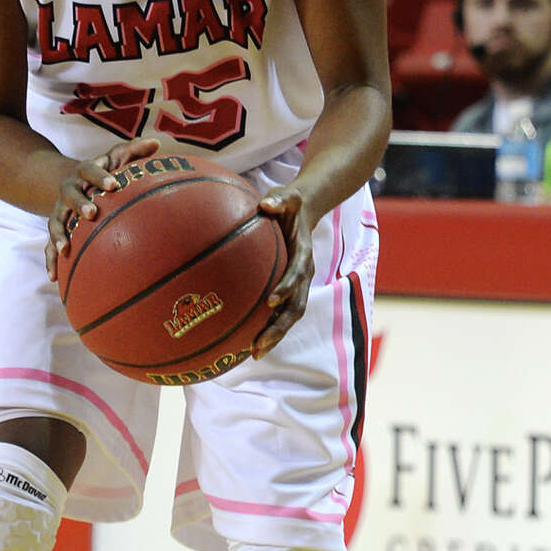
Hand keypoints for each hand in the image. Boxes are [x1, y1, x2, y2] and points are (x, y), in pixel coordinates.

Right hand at [44, 137, 161, 280]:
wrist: (73, 183)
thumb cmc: (104, 173)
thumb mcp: (116, 158)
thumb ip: (134, 150)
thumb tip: (157, 143)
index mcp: (84, 173)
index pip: (90, 170)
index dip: (100, 176)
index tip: (114, 184)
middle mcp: (69, 191)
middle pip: (70, 195)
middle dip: (79, 203)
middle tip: (92, 213)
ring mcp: (60, 211)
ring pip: (55, 222)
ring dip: (58, 235)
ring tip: (65, 248)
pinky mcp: (57, 229)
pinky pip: (49, 246)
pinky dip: (50, 261)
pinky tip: (54, 278)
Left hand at [251, 184, 315, 356]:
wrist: (305, 210)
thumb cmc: (291, 203)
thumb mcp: (288, 196)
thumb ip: (279, 199)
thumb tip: (266, 203)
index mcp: (304, 254)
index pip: (297, 275)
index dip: (286, 288)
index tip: (270, 301)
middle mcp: (304, 274)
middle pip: (295, 308)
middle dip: (279, 328)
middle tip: (258, 345)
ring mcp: (298, 285)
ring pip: (289, 316)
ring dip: (274, 335)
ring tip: (253, 354)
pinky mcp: (289, 288)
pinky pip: (280, 312)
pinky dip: (267, 327)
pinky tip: (245, 340)